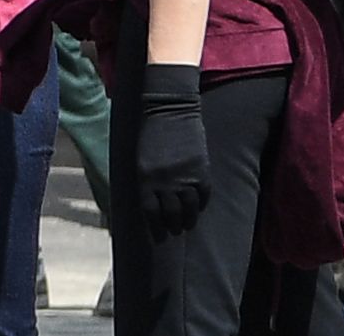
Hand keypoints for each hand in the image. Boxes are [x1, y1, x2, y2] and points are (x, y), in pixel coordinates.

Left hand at [131, 65, 209, 235]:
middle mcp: (164, 181)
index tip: (158, 235)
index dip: (155, 227)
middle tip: (174, 231)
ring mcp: (184, 176)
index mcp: (144, 178)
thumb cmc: (149, 131)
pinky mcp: (200, 169)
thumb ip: (145, 181)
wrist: (168, 107)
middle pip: (171, 214)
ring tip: (187, 224)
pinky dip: (201, 204)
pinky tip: (198, 207)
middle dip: (173, 226)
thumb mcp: (139, 158)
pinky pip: (203, 195)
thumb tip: (150, 203)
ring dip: (188, 219)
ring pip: (189, 209)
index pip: (151, 213)